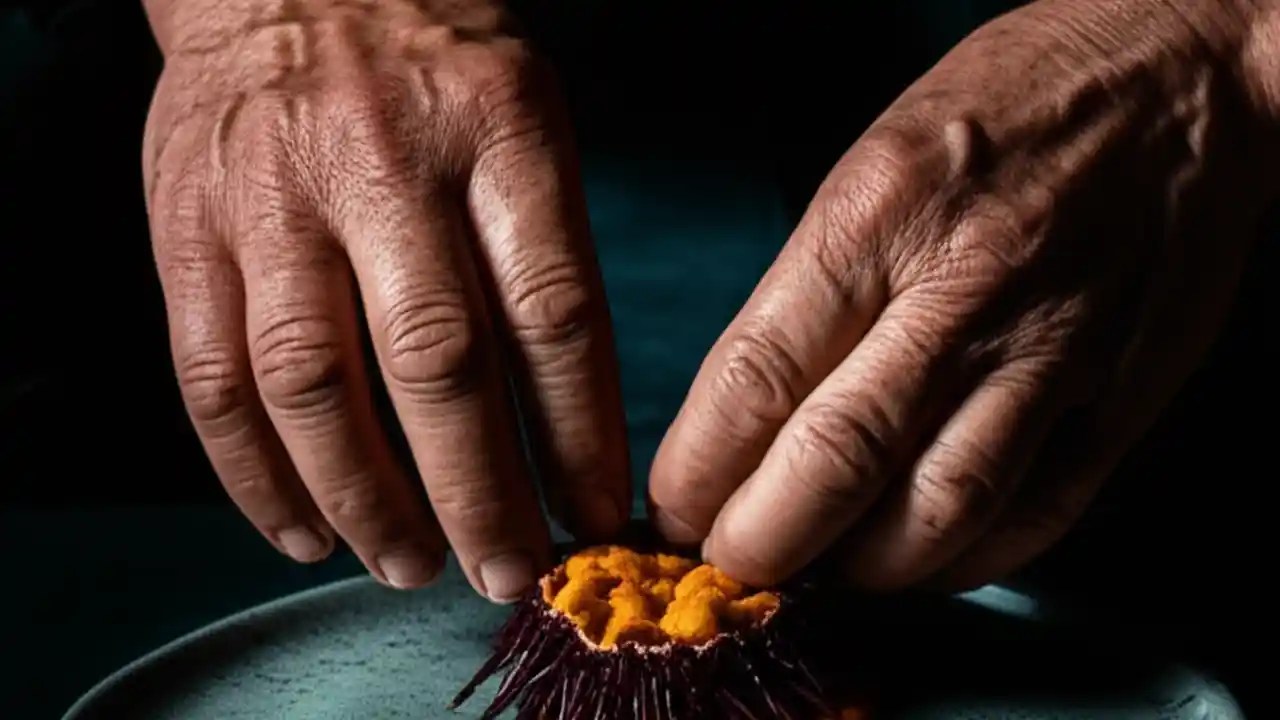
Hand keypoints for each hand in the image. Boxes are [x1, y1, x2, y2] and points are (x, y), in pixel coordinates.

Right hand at [142, 0, 628, 598]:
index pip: (553, 313)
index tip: (594, 517)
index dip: (580, 435)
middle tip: (506, 572)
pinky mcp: (188, 230)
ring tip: (410, 564)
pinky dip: (256, 476)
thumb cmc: (430, 67)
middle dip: (478, 493)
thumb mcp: (526, 116)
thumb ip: (544, 251)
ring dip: (367, 501)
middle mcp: (384, 165)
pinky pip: (214, 378)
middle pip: (438, 364)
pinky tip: (304, 531)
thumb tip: (569, 426)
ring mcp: (274, 199)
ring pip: (316, 385)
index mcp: (498, 132)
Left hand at [650, 0, 1279, 590]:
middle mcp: (961, 291)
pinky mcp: (1119, 397)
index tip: (674, 506)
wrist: (1177, 79)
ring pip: (938, 511)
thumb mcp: (873, 163)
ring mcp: (1049, 350)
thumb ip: (812, 290)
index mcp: (878, 218)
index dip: (698, 469)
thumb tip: (746, 416)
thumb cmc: (1007, 109)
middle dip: (760, 541)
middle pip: (835, 462)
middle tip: (731, 560)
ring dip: (860, 568)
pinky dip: (964, 562)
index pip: (756, 378)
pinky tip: (921, 560)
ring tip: (821, 569)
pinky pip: (1035, 517)